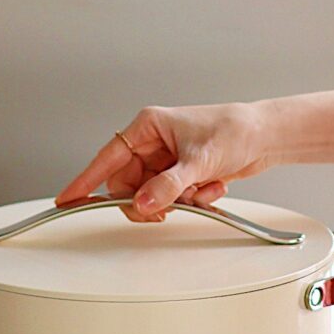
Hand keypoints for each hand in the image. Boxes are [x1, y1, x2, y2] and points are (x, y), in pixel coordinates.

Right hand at [55, 102, 276, 223]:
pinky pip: (172, 198)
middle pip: (129, 185)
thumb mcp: (198, 162)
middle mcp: (153, 142)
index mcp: (147, 126)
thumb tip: (142, 203)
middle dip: (150, 200)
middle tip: (170, 207)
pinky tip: (213, 185)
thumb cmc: (234, 130)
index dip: (86, 180)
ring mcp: (166, 160)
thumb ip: (167, 186)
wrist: (266, 136)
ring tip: (203, 188)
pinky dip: (193, 199)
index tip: (67, 200)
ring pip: (151, 195)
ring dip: (178, 200)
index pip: (107, 157)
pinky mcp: (180, 174)